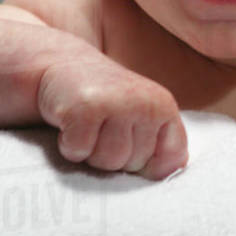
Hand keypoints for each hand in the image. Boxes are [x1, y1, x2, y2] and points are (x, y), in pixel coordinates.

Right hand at [37, 55, 187, 180]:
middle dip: (114, 155)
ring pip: (108, 163)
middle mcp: (145, 103)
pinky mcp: (83, 110)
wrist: (63, 65)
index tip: (130, 139)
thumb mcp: (143, 117)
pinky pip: (79, 152)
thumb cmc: (105, 100)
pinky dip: (69, 146)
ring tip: (89, 124)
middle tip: (102, 126)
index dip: (146, 160)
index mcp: (164, 106)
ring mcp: (115, 104)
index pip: (170, 160)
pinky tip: (71, 123)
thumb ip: (164, 145)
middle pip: (134, 165)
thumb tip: (172, 171)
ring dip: (91, 152)